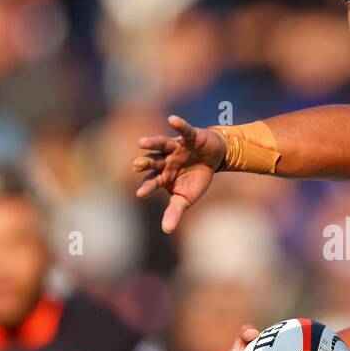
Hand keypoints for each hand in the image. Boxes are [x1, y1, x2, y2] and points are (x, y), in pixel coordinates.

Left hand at [134, 115, 226, 232]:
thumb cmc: (196, 178)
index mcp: (163, 175)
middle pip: (152, 161)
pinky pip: (183, 130)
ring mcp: (176, 148)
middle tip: (135, 165)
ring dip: (152, 143)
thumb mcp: (187, 198)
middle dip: (144, 163)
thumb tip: (166, 231)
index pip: (152, 182)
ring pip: (161, 145)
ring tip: (141, 143)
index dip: (147, 187)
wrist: (214, 158)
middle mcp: (166, 160)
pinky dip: (179, 125)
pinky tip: (172, 119)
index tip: (140, 194)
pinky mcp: (189, 137)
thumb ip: (175, 211)